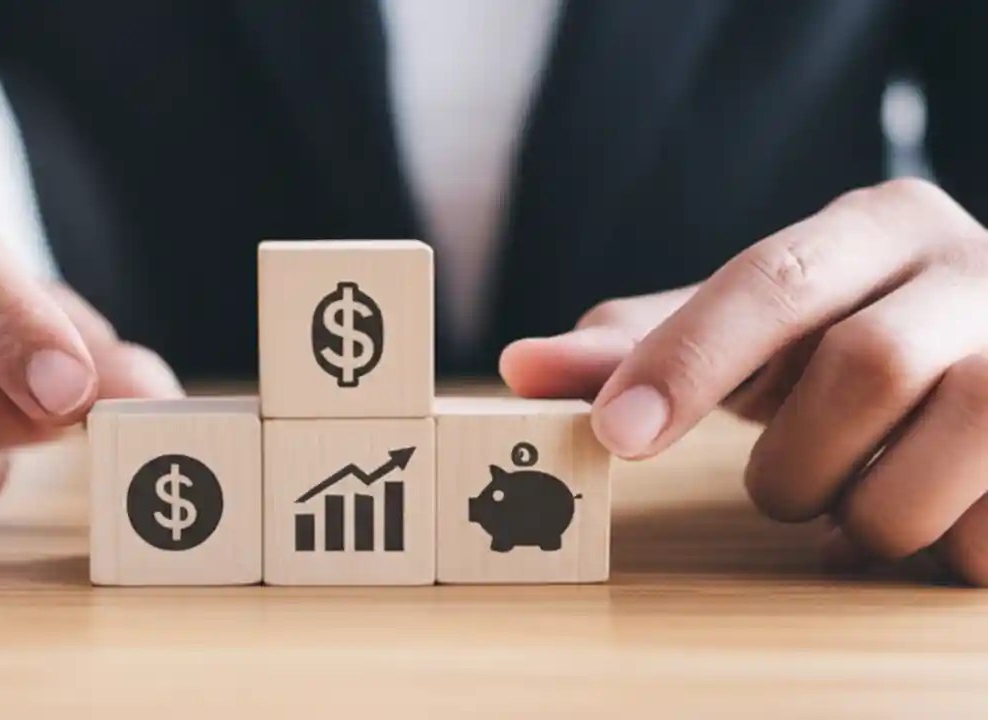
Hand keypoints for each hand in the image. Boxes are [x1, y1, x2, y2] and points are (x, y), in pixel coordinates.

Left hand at [501, 178, 987, 585]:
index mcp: (878, 225)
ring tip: (855, 503)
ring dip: (863, 515)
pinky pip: (987, 537)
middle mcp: (973, 270)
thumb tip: (522, 369)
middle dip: (793, 459)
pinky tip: (924, 523)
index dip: (687, 361)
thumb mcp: (752, 326)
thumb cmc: (846, 334)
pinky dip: (931, 552)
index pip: (771, 281)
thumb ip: (646, 345)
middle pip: (863, 369)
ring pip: (934, 461)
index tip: (617, 433)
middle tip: (780, 485)